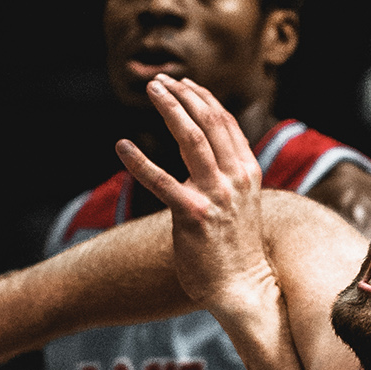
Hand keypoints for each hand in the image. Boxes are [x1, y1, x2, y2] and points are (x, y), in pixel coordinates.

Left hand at [115, 76, 270, 310]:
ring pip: (191, 138)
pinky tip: (122, 145)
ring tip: (151, 90)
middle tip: (159, 81)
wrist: (243, 287)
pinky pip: (161, 181)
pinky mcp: (192, 215)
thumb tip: (210, 163)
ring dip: (170, 109)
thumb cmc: (237, 251)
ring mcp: (215, 196)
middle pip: (209, 122)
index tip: (184, 84)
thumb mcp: (243, 206)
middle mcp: (235, 179)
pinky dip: (139, 160)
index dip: (204, 99)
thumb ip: (230, 181)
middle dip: (184, 95)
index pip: (226, 124)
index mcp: (248, 173)